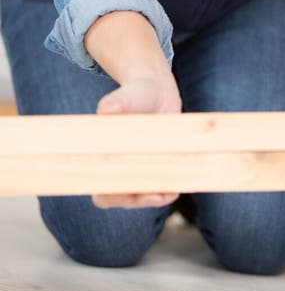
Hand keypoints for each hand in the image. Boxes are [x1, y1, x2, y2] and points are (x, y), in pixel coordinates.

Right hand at [92, 76, 182, 209]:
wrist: (155, 90)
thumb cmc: (134, 93)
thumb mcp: (124, 96)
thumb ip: (114, 103)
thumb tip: (105, 110)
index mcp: (102, 156)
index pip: (101, 189)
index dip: (111, 195)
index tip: (127, 192)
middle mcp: (119, 167)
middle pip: (124, 198)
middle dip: (140, 200)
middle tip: (157, 195)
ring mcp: (138, 169)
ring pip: (144, 195)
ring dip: (156, 198)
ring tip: (171, 192)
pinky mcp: (157, 166)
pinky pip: (160, 186)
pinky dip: (168, 188)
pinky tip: (178, 185)